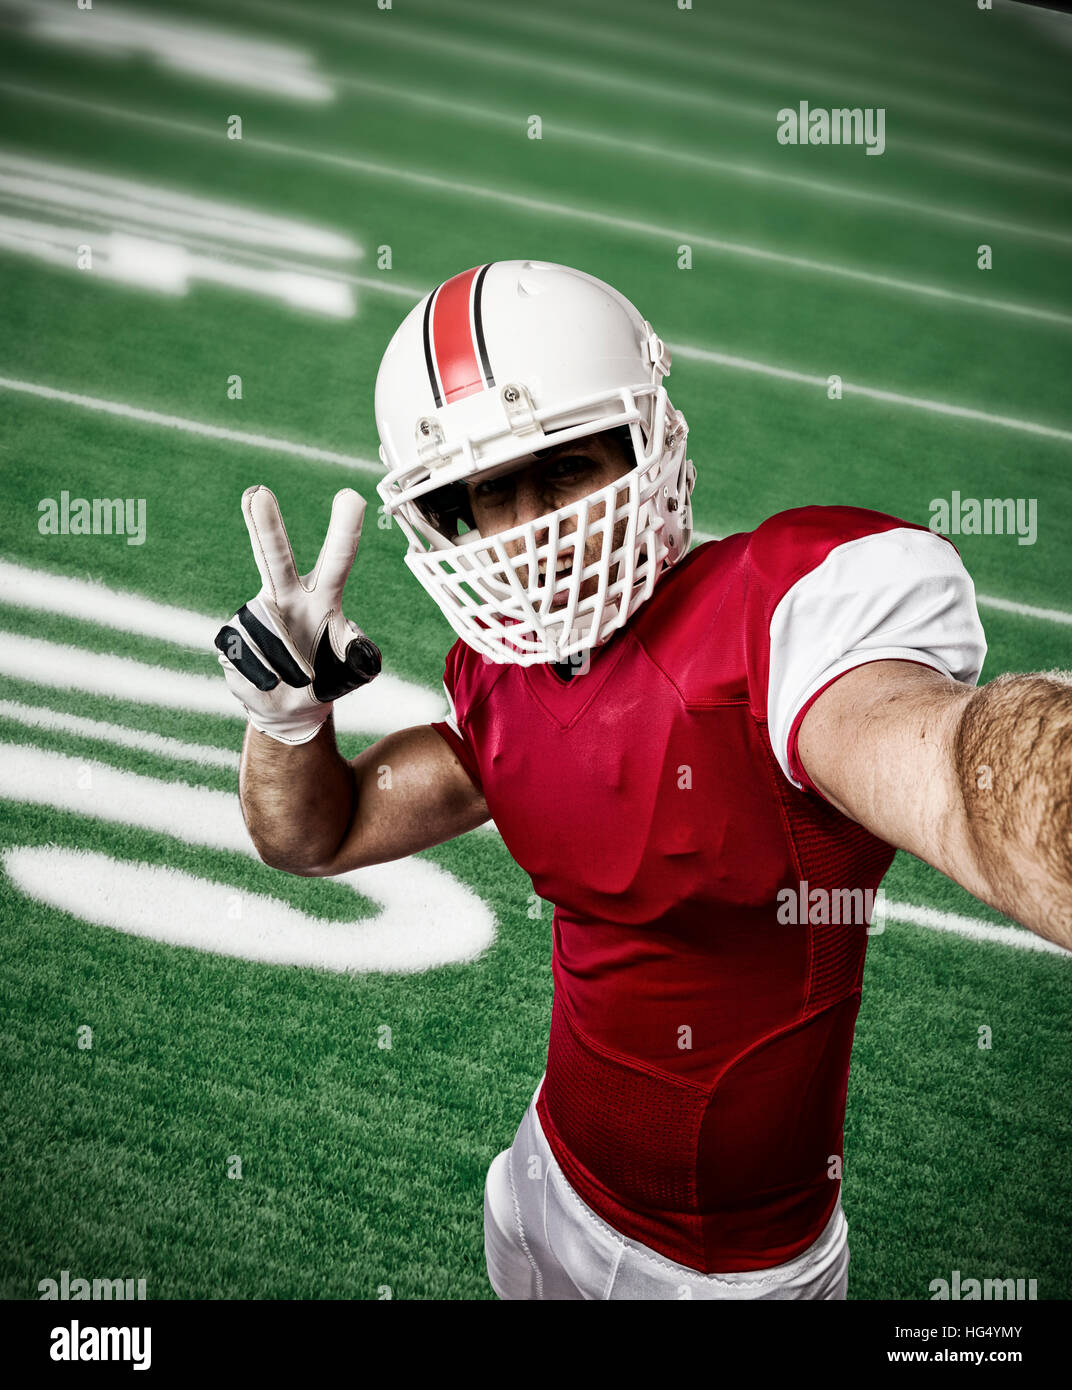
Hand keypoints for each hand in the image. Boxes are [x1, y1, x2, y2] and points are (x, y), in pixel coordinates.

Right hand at [215, 486, 380, 743]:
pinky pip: (248, 659)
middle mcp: (286, 595)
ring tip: (295, 677)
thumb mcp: (353, 670)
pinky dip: (264, 678)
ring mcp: (255, 613)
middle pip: (276, 558)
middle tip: (258, 492)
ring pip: (267, 636)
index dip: (345, 530)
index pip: (337, 560)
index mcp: (322, 595)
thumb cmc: (326, 677)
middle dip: (266, 526)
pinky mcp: (230, 636)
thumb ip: (361, 657)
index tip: (351, 496)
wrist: (290, 707)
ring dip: (286, 666)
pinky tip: (270, 681)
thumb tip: (363, 647)